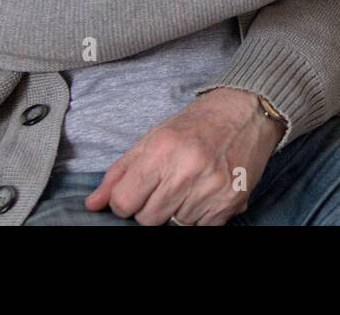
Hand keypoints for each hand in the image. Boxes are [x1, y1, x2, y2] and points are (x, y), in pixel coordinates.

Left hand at [84, 86, 282, 225]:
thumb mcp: (154, 138)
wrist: (247, 113)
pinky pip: (199, 227)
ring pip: (174, 225)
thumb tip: (92, 204)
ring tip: (188, 185)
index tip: (134, 193)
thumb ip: (120, 172)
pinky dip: (197, 215)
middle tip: (165, 185)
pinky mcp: (230, 202)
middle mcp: (187, 171)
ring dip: (175, 210)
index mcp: (163, 150)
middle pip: (147, 219)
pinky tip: (203, 192)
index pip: (124, 202)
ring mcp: (211, 189)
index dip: (124, 201)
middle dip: (149, 207)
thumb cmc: (198, 123)